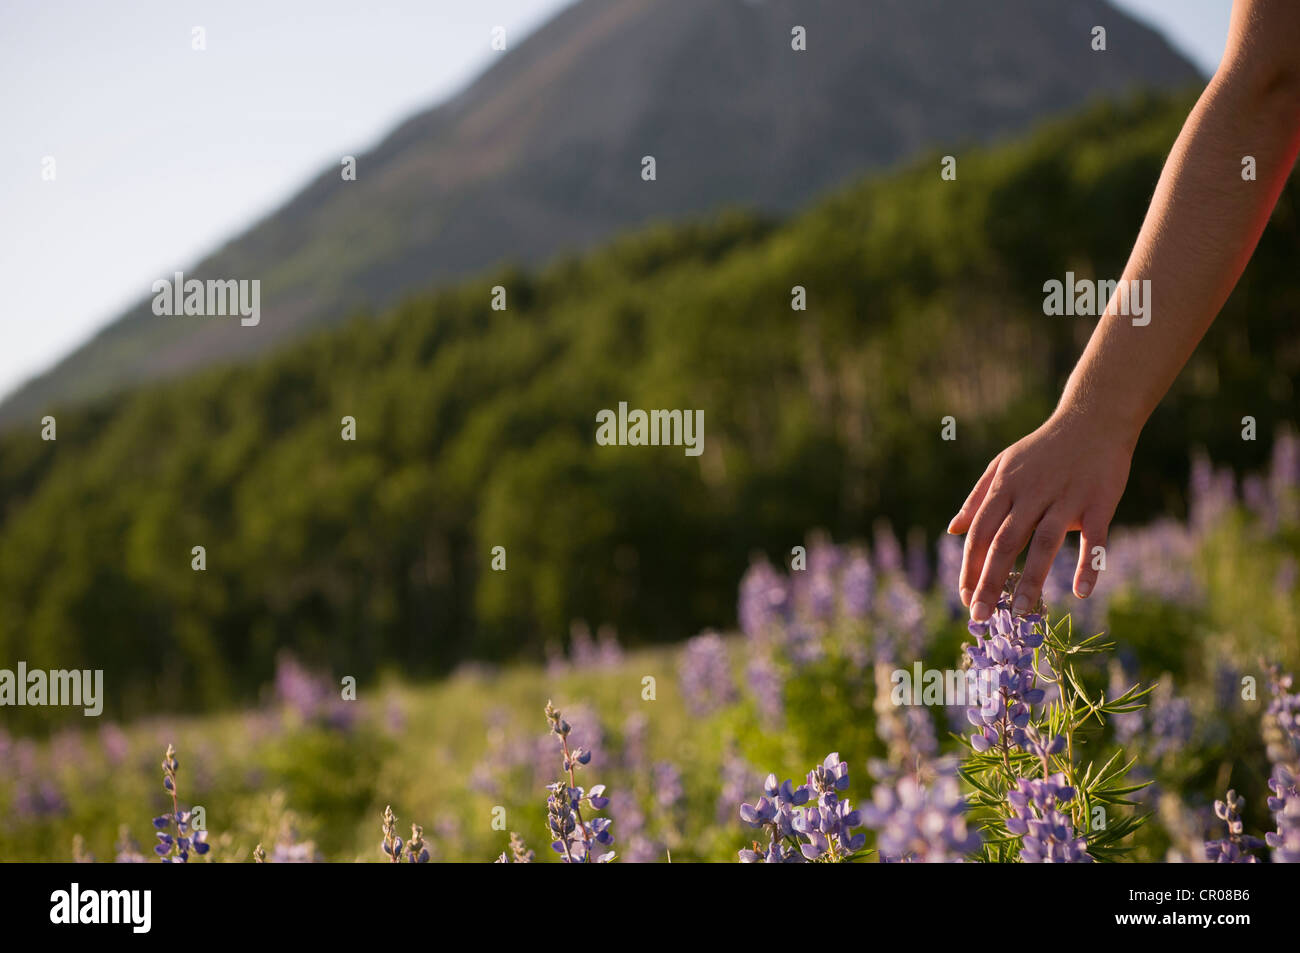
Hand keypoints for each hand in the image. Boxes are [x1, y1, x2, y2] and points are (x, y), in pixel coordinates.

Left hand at [946, 412, 1134, 621]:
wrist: (1092, 418)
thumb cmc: (1043, 449)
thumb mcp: (1003, 465)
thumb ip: (977, 498)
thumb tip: (953, 529)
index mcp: (1005, 487)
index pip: (979, 532)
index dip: (970, 566)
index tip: (964, 596)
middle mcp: (1031, 493)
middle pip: (1004, 542)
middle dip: (989, 581)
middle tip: (979, 615)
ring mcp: (1066, 498)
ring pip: (1044, 543)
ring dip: (1031, 579)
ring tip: (1020, 612)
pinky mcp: (1099, 502)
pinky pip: (1094, 538)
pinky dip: (1089, 564)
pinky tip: (1081, 591)